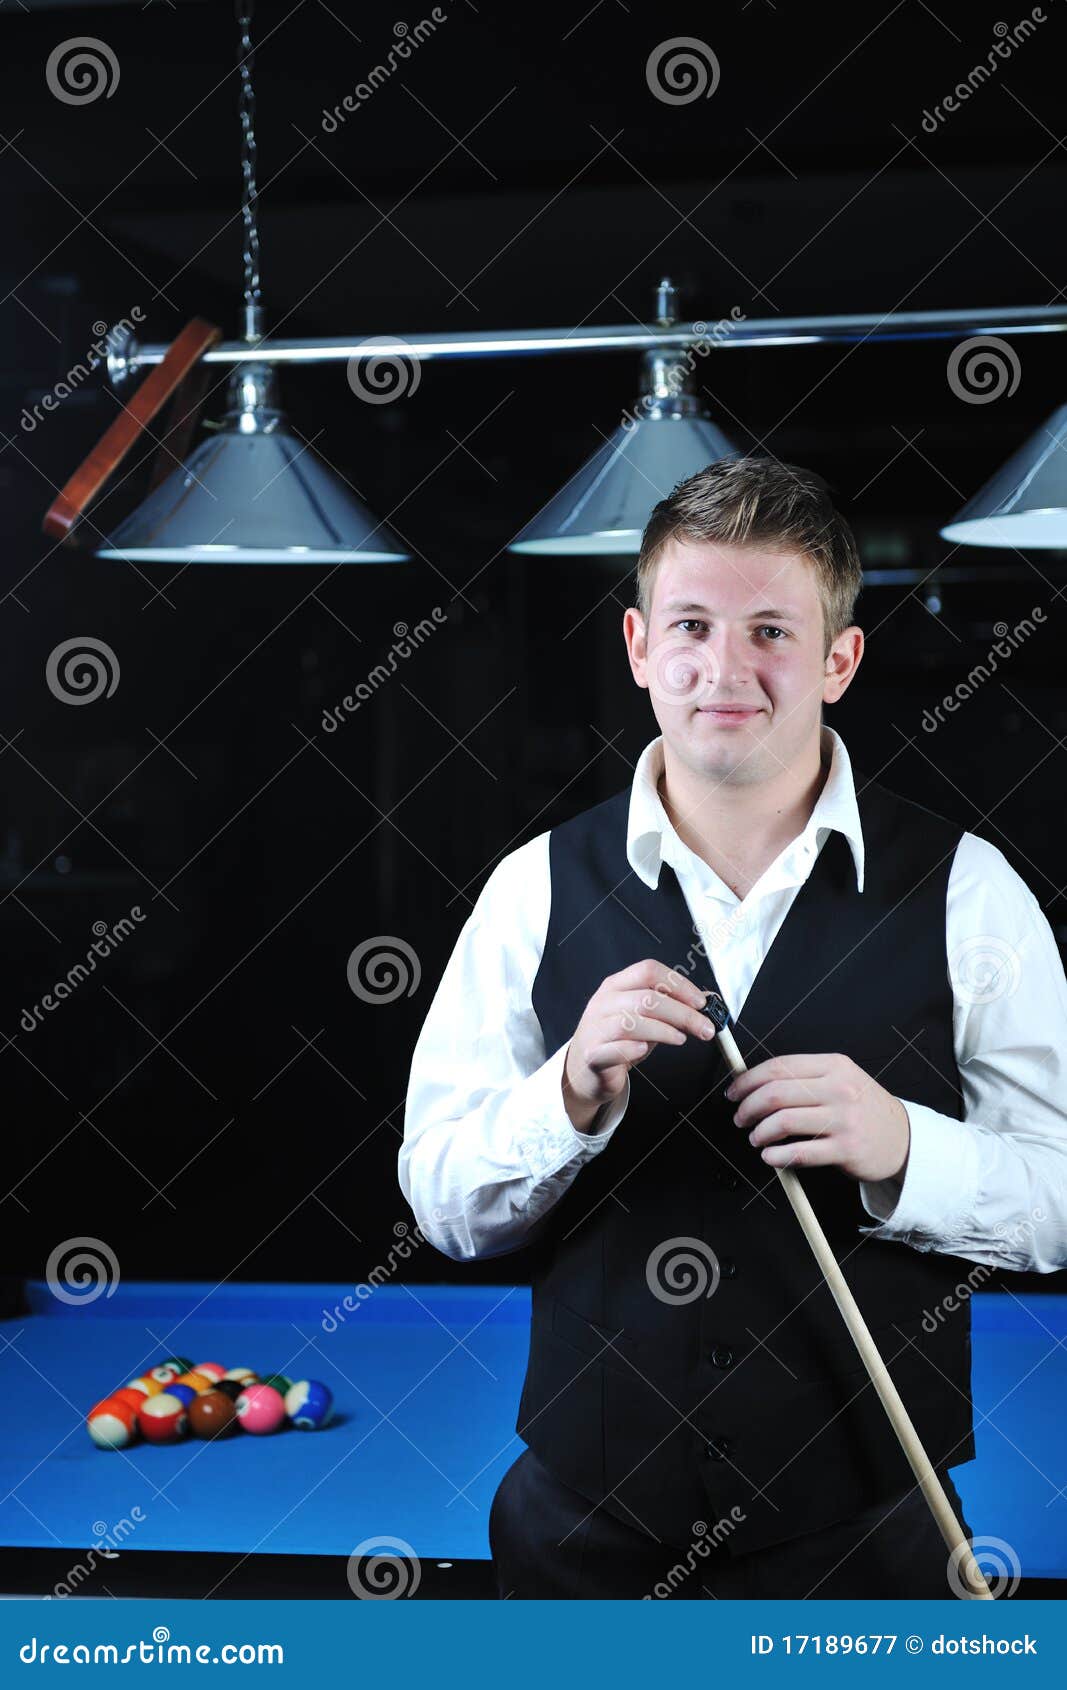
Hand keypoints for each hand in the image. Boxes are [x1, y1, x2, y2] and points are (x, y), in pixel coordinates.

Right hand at [563, 960, 714, 1132]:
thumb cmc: (619, 1040)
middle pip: (647, 998)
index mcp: (616, 986)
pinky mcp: (592, 1055)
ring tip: (681, 1039)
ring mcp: (595, 1028)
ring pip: (633, 1022)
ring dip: (665, 1031)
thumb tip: (706, 1000)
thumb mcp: (645, 1018)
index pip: (648, 971)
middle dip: (683, 1013)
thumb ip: (670, 1007)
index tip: (701, 1002)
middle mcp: (603, 1003)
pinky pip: (615, 1048)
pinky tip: (646, 1049)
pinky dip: (634, 1048)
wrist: (584, 1069)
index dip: (679, 984)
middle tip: (705, 1028)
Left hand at [726, 1052, 910, 1182]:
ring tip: (756, 1138)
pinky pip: (799, 1152)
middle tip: (740, 1118)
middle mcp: (839, 1088)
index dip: (748, 1079)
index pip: (779, 1066)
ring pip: (783, 1122)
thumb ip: (804, 1078)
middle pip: (775, 1093)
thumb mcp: (840, 1080)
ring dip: (759, 1132)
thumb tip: (753, 1082)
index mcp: (834, 1066)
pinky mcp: (846, 1149)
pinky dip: (776, 1155)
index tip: (734, 1091)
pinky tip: (769, 1156)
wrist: (902, 1138)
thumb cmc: (862, 1108)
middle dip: (748, 1107)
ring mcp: (844, 1119)